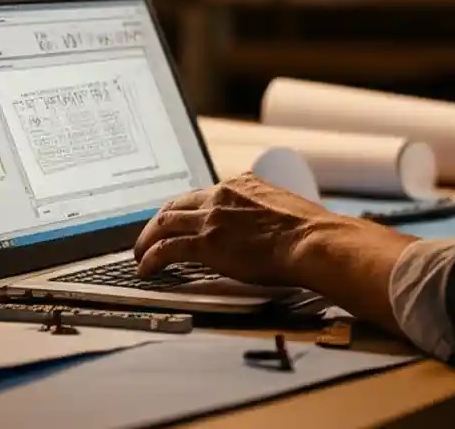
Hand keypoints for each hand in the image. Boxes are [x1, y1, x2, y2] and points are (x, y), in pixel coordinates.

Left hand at [133, 173, 344, 285]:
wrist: (313, 241)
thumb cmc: (310, 232)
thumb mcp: (284, 207)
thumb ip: (266, 211)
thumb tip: (271, 225)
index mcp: (241, 184)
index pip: (201, 194)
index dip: (185, 210)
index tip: (179, 221)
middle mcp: (221, 195)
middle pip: (175, 205)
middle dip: (159, 222)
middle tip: (151, 238)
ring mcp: (211, 219)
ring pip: (164, 224)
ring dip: (148, 240)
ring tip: (141, 256)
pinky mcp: (205, 243)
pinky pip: (166, 249)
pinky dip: (151, 259)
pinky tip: (146, 269)